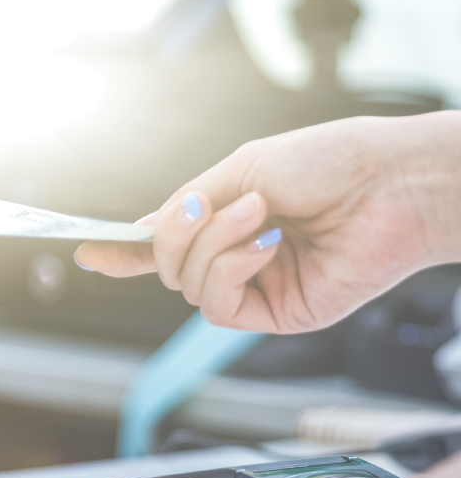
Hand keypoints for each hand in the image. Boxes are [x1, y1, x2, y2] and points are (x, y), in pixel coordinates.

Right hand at [75, 112, 460, 332]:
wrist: (391, 182)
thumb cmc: (328, 162)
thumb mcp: (242, 169)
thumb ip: (187, 205)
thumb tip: (139, 230)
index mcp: (226, 222)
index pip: (165, 246)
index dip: (124, 250)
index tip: (86, 249)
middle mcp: (235, 258)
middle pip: (166, 268)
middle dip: (173, 234)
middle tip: (203, 204)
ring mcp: (254, 287)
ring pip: (188, 286)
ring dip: (213, 242)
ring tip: (259, 212)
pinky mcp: (275, 314)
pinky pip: (217, 305)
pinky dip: (229, 269)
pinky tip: (264, 245)